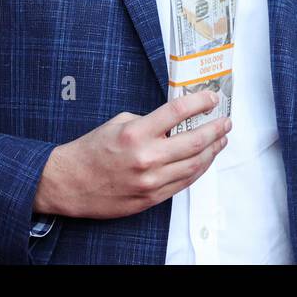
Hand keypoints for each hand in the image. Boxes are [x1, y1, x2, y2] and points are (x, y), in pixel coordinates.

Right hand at [33, 92, 231, 218]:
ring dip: (213, 150)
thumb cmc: (92, 151)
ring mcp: (151, 181)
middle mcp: (147, 157)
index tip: (212, 97)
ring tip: (221, 140)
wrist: (70, 183)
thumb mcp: (118, 123)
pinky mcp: (151, 198)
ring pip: (195, 164)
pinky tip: (205, 159)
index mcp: (136, 133)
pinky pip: (184, 183)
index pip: (178, 112)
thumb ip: (148, 122)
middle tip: (226, 121)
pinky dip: (199, 169)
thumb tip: (174, 122)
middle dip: (216, 129)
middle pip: (195, 140)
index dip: (200, 102)